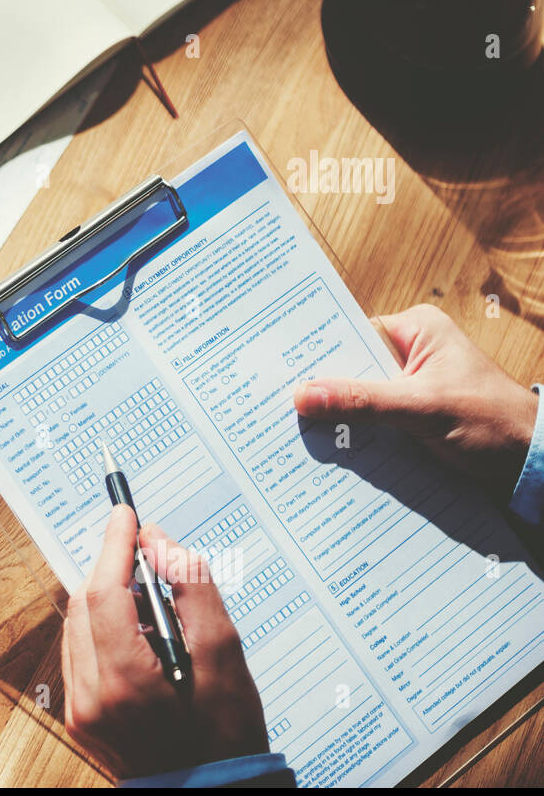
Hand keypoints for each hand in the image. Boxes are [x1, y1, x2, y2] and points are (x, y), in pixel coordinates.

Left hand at [61, 506, 268, 778]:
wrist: (212, 793)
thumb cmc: (226, 733)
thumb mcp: (224, 654)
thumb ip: (191, 588)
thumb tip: (158, 542)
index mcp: (124, 683)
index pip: (104, 593)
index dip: (115, 547)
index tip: (126, 515)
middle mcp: (90, 697)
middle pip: (84, 606)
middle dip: (110, 570)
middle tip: (144, 552)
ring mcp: (80, 710)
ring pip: (77, 627)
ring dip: (105, 599)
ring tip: (148, 597)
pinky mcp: (80, 717)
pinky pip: (79, 654)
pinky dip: (100, 630)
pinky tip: (134, 630)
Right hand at [292, 304, 538, 502]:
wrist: (534, 465)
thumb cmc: (494, 424)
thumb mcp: (423, 409)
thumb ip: (363, 401)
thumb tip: (303, 395)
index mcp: (416, 330)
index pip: (349, 335)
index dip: (315, 356)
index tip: (279, 374)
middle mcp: (411, 351)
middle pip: (350, 367)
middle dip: (323, 391)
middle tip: (279, 408)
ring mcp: (411, 385)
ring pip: (358, 397)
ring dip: (338, 417)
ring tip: (297, 431)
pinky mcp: (412, 415)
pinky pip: (371, 419)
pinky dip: (356, 434)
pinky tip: (331, 448)